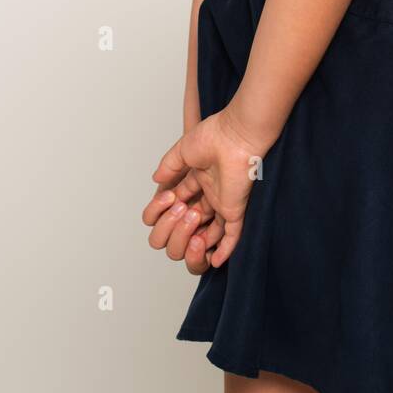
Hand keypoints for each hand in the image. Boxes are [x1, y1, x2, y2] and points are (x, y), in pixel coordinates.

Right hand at [144, 107, 268, 268]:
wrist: (236, 133)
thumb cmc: (214, 136)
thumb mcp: (184, 150)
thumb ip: (169, 167)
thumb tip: (156, 181)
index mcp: (196, 180)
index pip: (173, 205)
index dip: (162, 210)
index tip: (165, 198)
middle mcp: (209, 194)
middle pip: (186, 225)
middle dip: (173, 225)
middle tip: (178, 208)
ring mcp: (222, 204)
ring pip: (205, 235)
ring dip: (191, 237)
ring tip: (189, 221)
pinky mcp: (235, 210)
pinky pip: (231, 236)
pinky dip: (223, 250)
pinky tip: (214, 260)